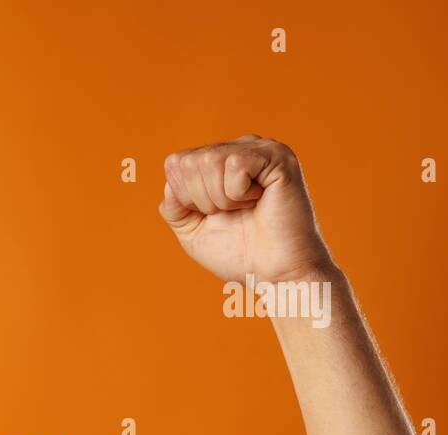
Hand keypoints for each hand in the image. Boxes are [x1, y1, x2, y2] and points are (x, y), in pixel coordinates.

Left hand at [159, 135, 333, 282]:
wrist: (274, 274)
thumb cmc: (238, 253)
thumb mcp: (191, 231)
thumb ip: (173, 207)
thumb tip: (169, 185)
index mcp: (219, 161)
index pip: (176, 163)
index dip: (184, 197)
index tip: (212, 215)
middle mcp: (239, 148)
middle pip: (188, 162)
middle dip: (202, 200)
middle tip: (233, 213)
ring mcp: (260, 149)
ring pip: (209, 161)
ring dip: (221, 198)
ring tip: (247, 208)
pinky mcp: (278, 157)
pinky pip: (234, 165)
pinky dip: (239, 193)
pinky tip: (260, 200)